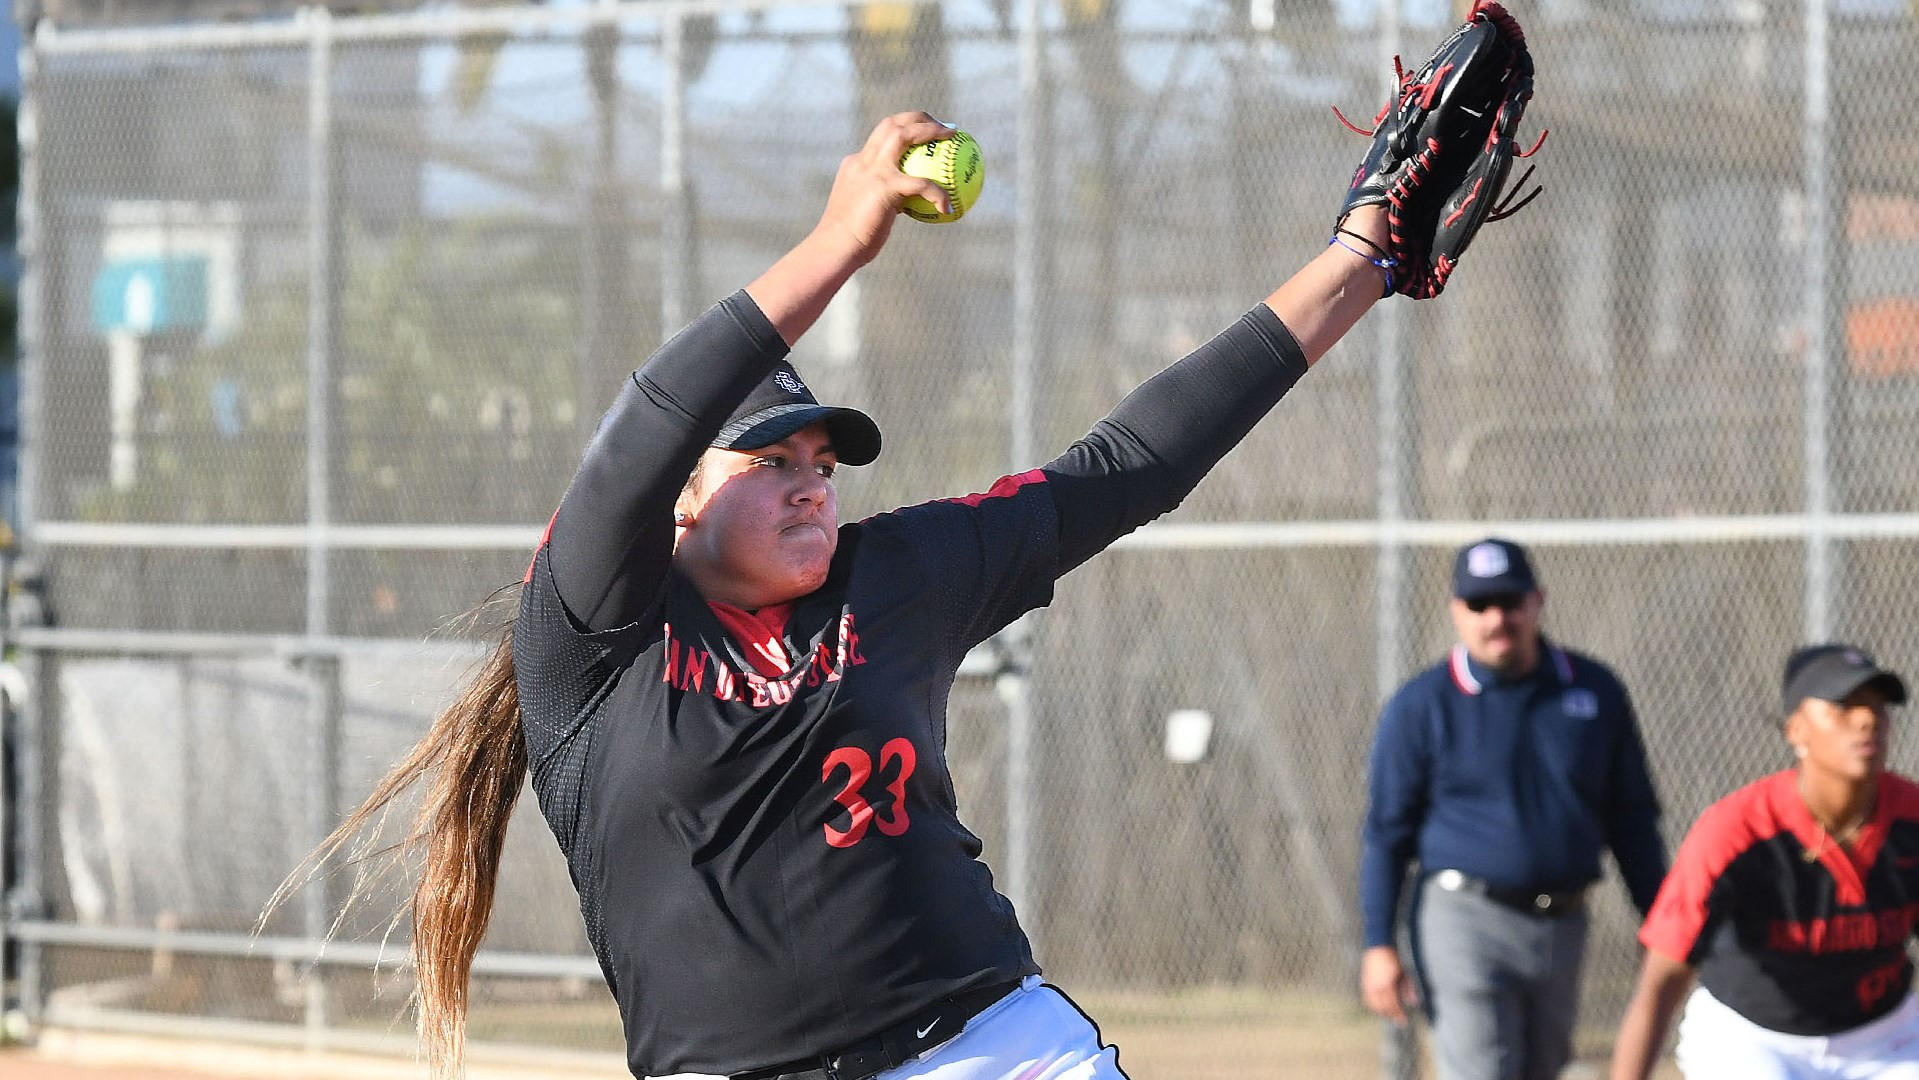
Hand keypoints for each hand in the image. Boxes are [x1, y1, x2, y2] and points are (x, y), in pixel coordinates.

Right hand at [814, 111, 957, 267]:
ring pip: (903, 134)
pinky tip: (948, 207)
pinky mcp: (885, 187)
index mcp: (857, 164)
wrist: (835, 247)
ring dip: (929, 130)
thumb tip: (901, 207)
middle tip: (943, 126)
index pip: (880, 137)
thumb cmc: (849, 241)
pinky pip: (921, 184)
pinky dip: (938, 193)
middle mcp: (863, 160)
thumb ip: (880, 202)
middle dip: (917, 117)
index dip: (903, 128)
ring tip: (952, 136)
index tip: (922, 132)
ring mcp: (873, 170)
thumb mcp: (863, 213)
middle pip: (891, 123)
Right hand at [1360, 945, 1418, 1026]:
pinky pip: (1367, 998)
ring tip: (1388, 1014)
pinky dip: (1373, 1004)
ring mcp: (1368, 984)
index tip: (1404, 1020)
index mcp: (1386, 985)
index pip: (1392, 1005)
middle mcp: (1375, 986)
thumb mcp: (1404, 972)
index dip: (1398, 1014)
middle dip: (1390, 1014)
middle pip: (1382, 1007)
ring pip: (1373, 1004)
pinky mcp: (1365, 981)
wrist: (1379, 943)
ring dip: (1381, 1010)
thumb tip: (1413, 1002)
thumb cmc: (1394, 957)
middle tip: (1398, 1019)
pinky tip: (1379, 1005)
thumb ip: (1408, 987)